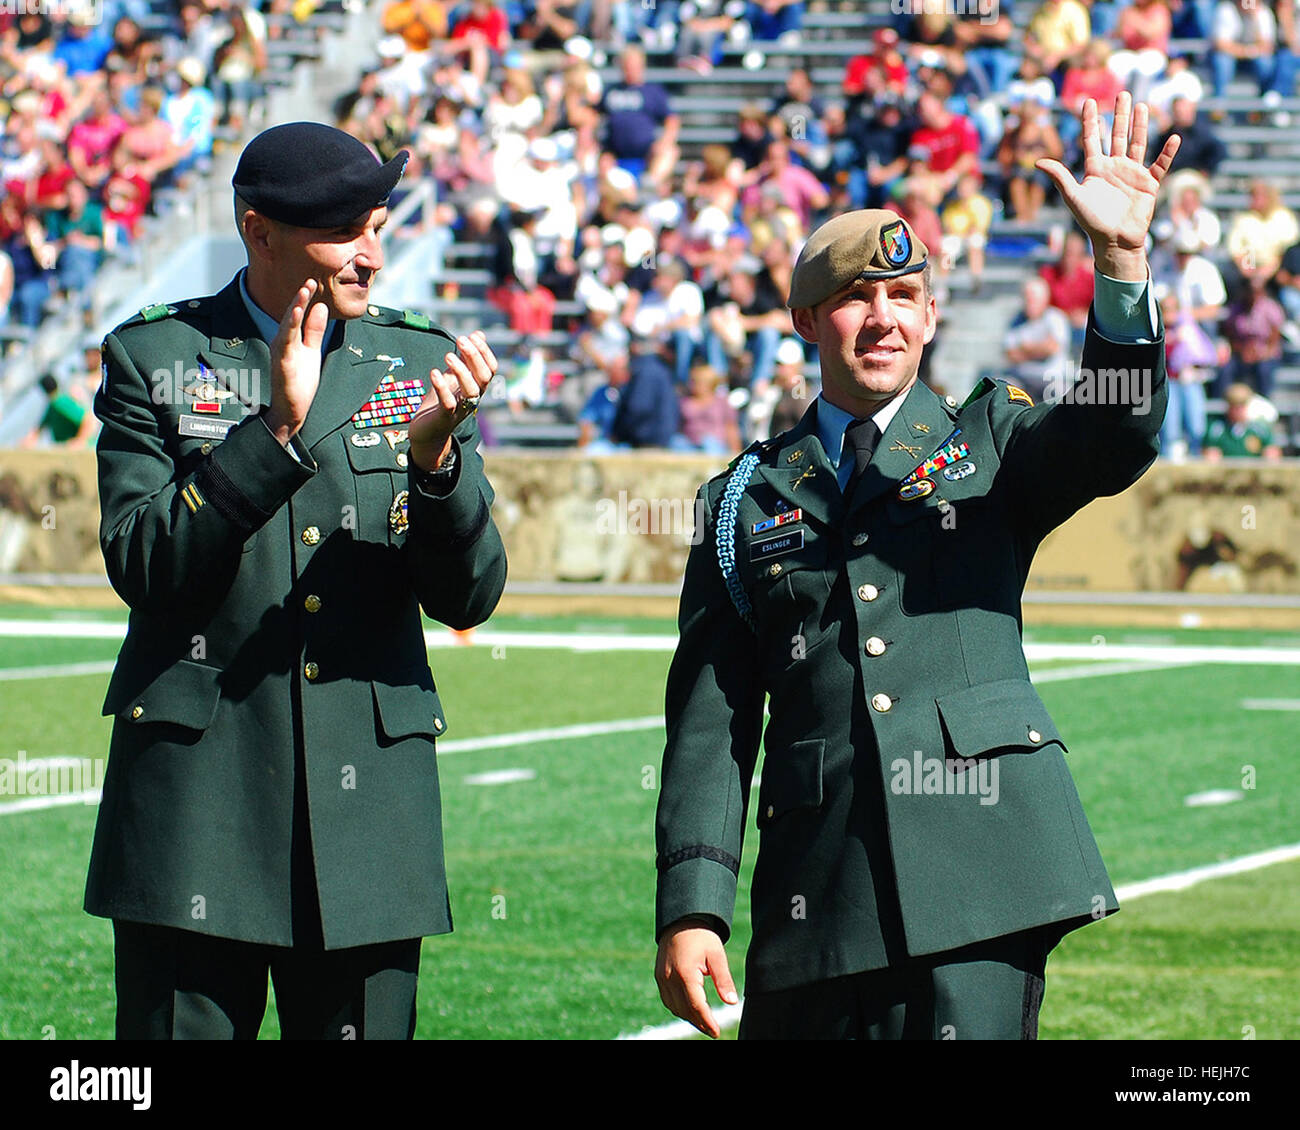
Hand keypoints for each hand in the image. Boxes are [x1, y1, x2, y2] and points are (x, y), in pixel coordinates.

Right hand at [265, 279, 327, 443]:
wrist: (291, 410)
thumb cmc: (299, 381)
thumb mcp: (311, 350)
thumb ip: (314, 330)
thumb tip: (321, 307)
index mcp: (290, 338)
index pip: (298, 314)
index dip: (305, 298)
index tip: (313, 282)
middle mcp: (282, 341)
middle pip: (291, 315)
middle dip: (300, 297)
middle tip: (309, 280)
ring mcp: (281, 352)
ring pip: (288, 325)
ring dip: (295, 307)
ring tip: (304, 291)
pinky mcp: (282, 363)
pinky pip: (286, 342)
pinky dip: (290, 327)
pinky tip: (296, 315)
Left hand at [408, 330, 497, 470]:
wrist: (427, 433)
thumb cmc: (440, 403)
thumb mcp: (453, 377)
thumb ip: (465, 358)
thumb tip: (479, 334)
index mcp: (477, 388)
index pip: (491, 369)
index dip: (485, 352)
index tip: (473, 336)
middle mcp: (473, 399)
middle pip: (484, 377)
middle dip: (475, 356)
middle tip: (460, 339)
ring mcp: (460, 409)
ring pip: (472, 391)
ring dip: (462, 371)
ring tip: (447, 356)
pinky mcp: (445, 418)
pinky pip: (448, 404)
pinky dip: (442, 388)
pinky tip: (434, 373)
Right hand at [655, 921, 738, 1038]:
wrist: (681, 920)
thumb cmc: (702, 936)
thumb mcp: (717, 955)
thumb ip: (723, 979)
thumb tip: (731, 1002)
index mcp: (686, 973)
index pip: (696, 1005)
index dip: (707, 1022)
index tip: (717, 1032)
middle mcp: (670, 978)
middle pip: (685, 1009)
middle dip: (699, 1022)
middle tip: (713, 1031)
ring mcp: (662, 978)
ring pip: (674, 1007)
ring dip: (689, 1017)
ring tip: (704, 1023)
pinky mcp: (659, 976)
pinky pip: (668, 1000)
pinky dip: (679, 1008)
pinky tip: (689, 1010)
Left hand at [1036, 93, 1180, 280]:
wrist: (1114, 241)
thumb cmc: (1091, 221)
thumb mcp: (1073, 196)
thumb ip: (1060, 177)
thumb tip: (1037, 161)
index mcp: (1095, 169)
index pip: (1092, 139)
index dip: (1090, 121)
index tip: (1088, 101)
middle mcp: (1114, 167)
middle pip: (1117, 135)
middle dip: (1119, 115)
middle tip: (1122, 93)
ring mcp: (1133, 173)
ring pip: (1138, 143)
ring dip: (1140, 125)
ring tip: (1141, 105)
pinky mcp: (1149, 183)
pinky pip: (1160, 164)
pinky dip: (1168, 152)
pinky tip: (1174, 137)